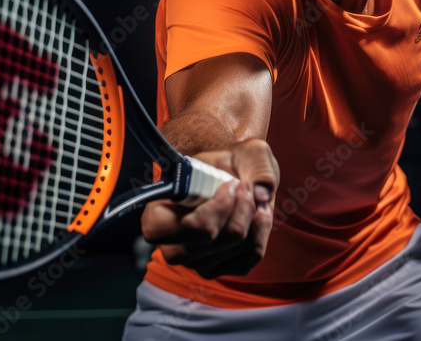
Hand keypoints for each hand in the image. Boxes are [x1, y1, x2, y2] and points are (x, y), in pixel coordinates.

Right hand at [140, 138, 278, 278]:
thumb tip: (262, 194)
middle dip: (238, 210)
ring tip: (253, 196)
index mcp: (158, 211)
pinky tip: (257, 215)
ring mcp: (196, 261)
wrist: (239, 179)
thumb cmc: (231, 163)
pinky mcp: (220, 270)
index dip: (204, 209)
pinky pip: (250, 257)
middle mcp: (172, 243)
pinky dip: (261, 231)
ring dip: (253, 217)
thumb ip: (256, 164)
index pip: (162, 228)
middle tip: (246, 186)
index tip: (229, 184)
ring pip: (233, 246)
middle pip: (208, 239)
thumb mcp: (245, 151)